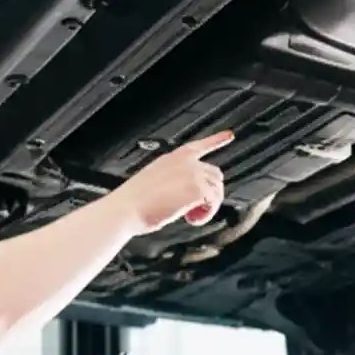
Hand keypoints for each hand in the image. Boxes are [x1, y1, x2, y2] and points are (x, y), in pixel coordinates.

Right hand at [107, 130, 233, 233]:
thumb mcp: (152, 182)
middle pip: (215, 174)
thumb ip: (173, 181)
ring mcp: (193, 174)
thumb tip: (186, 194)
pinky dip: (205, 215)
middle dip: (210, 192)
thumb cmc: (132, 202)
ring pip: (217, 190)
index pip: (199, 145)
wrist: (125, 209)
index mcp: (171, 158)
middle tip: (194, 208)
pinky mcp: (198, 190)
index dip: (216, 139)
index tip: (229, 135)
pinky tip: (191, 219)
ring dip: (208, 206)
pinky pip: (214, 203)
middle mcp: (185, 162)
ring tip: (190, 216)